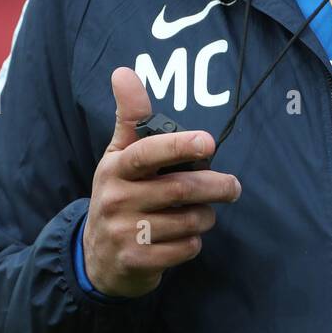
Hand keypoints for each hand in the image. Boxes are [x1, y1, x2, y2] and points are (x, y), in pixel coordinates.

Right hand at [83, 67, 241, 297]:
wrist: (98, 256)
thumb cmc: (120, 194)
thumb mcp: (119, 156)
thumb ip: (130, 117)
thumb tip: (123, 71)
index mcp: (116, 167)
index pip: (147, 152)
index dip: (179, 146)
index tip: (208, 142)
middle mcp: (116, 198)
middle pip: (181, 189)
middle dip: (216, 186)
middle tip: (233, 186)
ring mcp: (124, 232)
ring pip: (188, 221)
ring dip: (206, 216)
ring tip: (203, 213)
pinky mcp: (136, 261)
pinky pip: (185, 248)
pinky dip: (194, 243)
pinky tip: (185, 237)